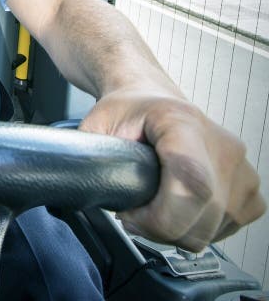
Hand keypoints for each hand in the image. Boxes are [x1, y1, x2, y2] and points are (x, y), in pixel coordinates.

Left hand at [80, 90, 264, 251]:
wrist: (149, 97)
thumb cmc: (127, 110)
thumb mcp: (96, 124)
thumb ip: (89, 155)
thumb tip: (78, 186)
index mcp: (181, 122)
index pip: (191, 182)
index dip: (161, 215)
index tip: (131, 214)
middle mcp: (220, 144)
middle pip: (203, 216)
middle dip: (160, 228)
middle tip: (134, 213)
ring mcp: (240, 166)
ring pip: (213, 229)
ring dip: (178, 229)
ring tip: (155, 204)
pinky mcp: (249, 186)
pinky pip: (229, 226)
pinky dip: (201, 227)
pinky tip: (180, 207)